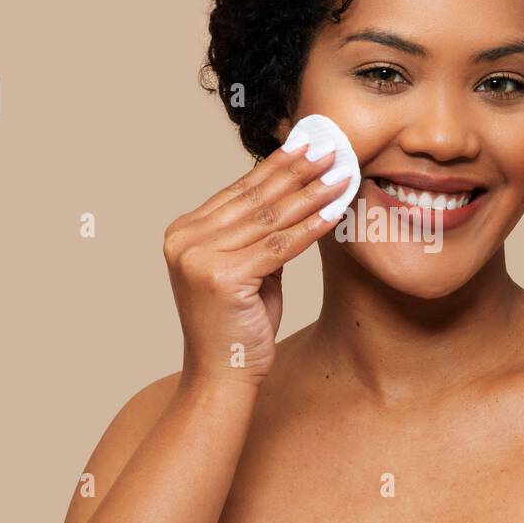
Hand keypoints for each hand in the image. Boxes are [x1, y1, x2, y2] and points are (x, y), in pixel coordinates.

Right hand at [162, 133, 353, 386]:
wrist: (221, 376)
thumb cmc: (237, 326)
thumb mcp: (245, 270)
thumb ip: (257, 236)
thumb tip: (292, 195)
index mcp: (183, 232)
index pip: (238, 191)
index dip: (275, 167)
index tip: (305, 146)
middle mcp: (184, 240)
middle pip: (254, 199)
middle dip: (297, 172)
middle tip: (330, 149)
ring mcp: (199, 258)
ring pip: (270, 219)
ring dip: (311, 194)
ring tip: (340, 174)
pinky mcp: (223, 278)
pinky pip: (279, 246)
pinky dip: (311, 226)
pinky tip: (334, 210)